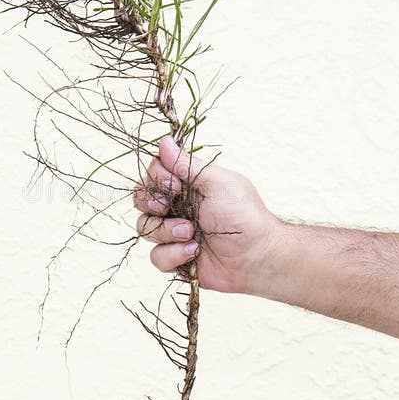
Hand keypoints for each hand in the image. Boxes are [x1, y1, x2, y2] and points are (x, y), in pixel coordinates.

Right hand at [133, 137, 280, 293]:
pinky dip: (173, 254)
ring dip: (166, 231)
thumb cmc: (244, 215)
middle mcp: (177, 207)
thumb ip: (187, 165)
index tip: (175, 185)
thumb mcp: (217, 183)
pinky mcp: (176, 258)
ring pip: (145, 228)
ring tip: (191, 234)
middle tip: (168, 207)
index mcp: (187, 185)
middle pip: (141, 199)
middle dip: (151, 203)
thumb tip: (164, 141)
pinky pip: (156, 256)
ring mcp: (174, 233)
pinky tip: (194, 252)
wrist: (257, 256)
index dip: (157, 178)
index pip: (153, 173)